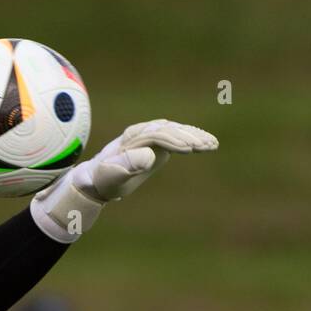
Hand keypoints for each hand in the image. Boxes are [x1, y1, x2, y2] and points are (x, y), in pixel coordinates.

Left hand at [29, 119, 217, 242]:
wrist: (98, 178)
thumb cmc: (104, 180)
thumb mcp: (111, 176)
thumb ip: (127, 166)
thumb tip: (149, 156)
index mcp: (132, 138)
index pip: (157, 135)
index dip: (174, 140)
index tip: (189, 149)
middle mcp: (142, 132)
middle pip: (170, 130)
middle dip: (189, 137)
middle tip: (207, 146)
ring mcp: (150, 135)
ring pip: (176, 131)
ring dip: (195, 136)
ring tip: (213, 144)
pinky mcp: (157, 142)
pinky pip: (178, 136)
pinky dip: (193, 138)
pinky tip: (209, 143)